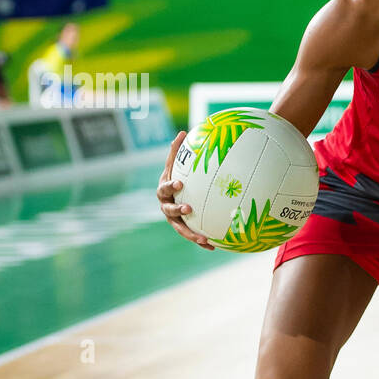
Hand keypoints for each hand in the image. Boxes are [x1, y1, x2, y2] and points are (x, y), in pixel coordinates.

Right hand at [158, 131, 214, 249]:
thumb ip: (177, 152)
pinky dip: (201, 242)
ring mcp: (174, 220)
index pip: (165, 188)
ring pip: (181, 229)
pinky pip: (192, 236)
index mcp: (164, 191)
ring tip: (204, 239)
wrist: (173, 195)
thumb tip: (182, 131)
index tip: (180, 183)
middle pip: (169, 211)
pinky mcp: (183, 229)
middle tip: (188, 209)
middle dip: (177, 210)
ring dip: (191, 234)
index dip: (171, 186)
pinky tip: (214, 246)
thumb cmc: (176, 177)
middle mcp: (166, 207)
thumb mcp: (175, 165)